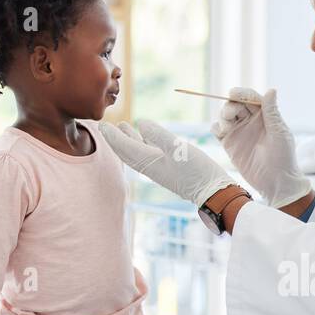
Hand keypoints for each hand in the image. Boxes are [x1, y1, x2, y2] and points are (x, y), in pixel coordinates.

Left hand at [100, 119, 233, 207]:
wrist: (212, 191)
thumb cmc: (197, 171)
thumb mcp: (177, 148)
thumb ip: (158, 134)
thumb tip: (140, 123)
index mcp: (148, 162)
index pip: (124, 147)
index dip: (112, 136)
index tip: (102, 125)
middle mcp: (150, 166)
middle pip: (126, 152)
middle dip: (115, 139)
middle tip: (105, 126)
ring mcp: (159, 168)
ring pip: (136, 153)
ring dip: (127, 140)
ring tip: (123, 127)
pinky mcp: (168, 168)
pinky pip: (147, 154)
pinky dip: (140, 144)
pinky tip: (145, 137)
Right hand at [210, 87, 310, 207]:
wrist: (276, 182)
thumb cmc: (283, 157)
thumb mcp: (279, 133)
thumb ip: (272, 112)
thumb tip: (271, 89)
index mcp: (265, 116)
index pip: (250, 98)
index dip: (241, 93)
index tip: (233, 93)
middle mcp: (251, 121)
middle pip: (235, 104)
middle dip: (230, 105)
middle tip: (230, 114)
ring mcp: (239, 132)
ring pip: (225, 116)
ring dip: (222, 116)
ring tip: (226, 127)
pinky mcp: (230, 144)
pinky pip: (218, 130)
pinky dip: (216, 127)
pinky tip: (221, 132)